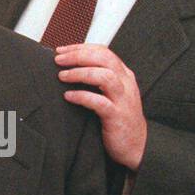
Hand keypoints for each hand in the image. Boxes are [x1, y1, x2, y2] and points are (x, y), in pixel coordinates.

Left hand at [54, 43, 147, 170]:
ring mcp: (123, 100)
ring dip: (80, 73)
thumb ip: (98, 79)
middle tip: (58, 60)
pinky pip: (100, 102)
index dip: (81, 48)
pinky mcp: (117, 116)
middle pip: (103, 58)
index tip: (61, 50)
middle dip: (78, 56)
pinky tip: (69, 96)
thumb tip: (71, 68)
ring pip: (104, 76)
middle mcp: (125, 83)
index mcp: (124, 75)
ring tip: (62, 76)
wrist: (136, 146)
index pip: (103, 51)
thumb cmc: (119, 119)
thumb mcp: (112, 94)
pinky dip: (82, 96)